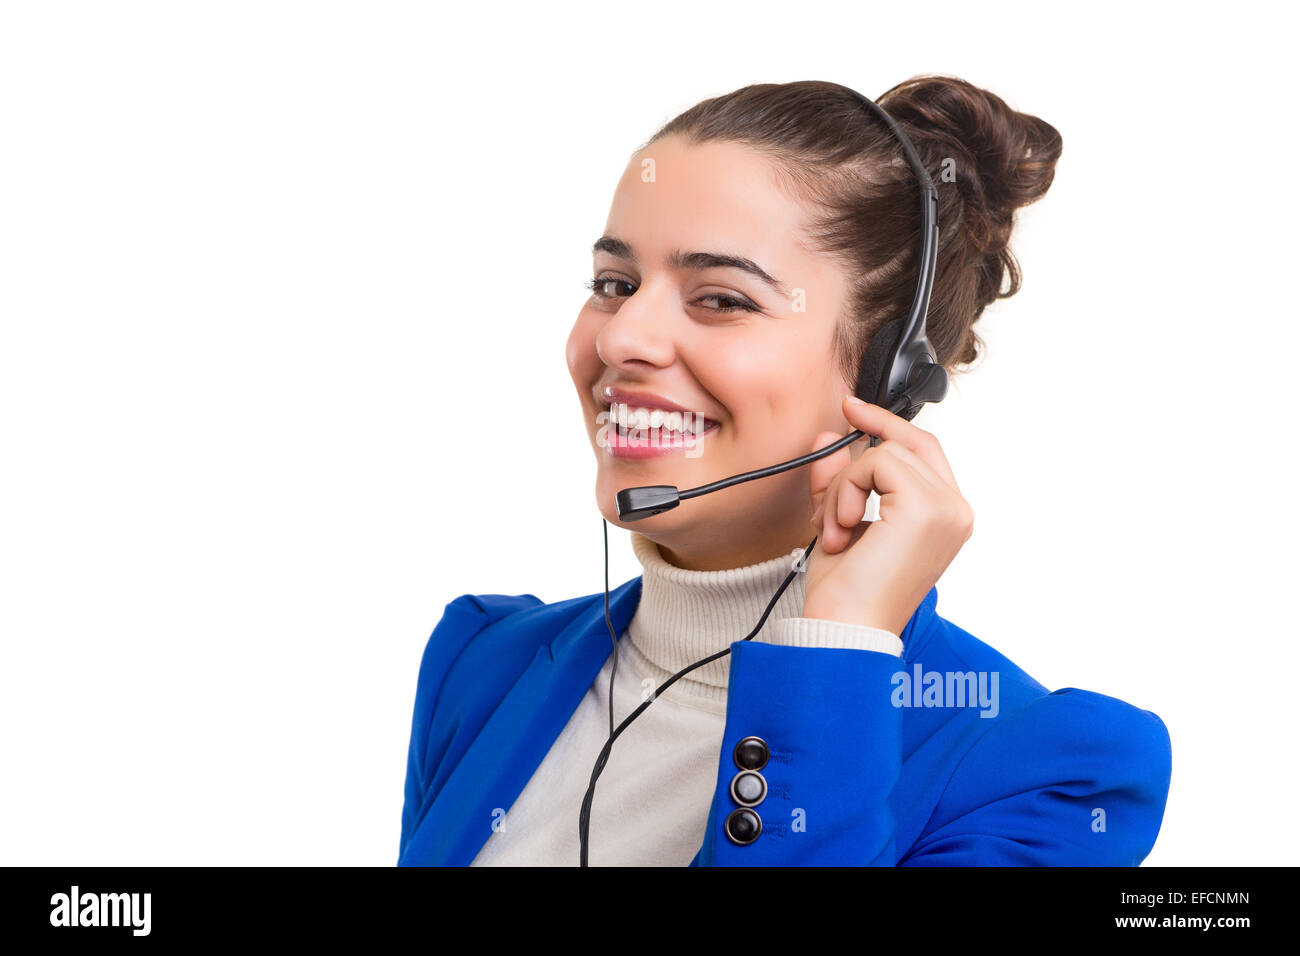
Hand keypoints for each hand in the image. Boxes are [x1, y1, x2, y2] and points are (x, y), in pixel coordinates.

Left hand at [801, 394, 973, 636]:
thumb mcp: (840, 523)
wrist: (844, 630)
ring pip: (887, 452)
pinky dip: (847, 489)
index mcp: (945, 519)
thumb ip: (839, 480)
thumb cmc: (846, 593)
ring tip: (833, 527)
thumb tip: (828, 438)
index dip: (889, 426)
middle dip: (861, 450)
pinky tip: (842, 527)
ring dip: (845, 485)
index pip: (925, 452)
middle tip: (830, 442)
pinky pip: (877, 462)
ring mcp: (947, 509)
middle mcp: (956, 512)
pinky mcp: (926, 508)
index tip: (852, 409)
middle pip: (911, 442)